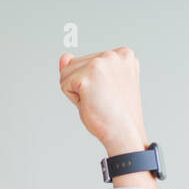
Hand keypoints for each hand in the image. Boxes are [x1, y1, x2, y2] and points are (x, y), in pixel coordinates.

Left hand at [59, 47, 157, 188]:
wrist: (124, 133)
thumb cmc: (115, 115)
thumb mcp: (99, 86)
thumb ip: (81, 68)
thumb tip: (64, 57)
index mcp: (123, 55)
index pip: (88, 62)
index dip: (91, 83)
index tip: (109, 95)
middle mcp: (114, 54)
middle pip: (75, 64)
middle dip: (81, 86)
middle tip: (102, 100)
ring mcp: (102, 62)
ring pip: (67, 72)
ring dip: (76, 92)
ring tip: (97, 101)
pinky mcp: (90, 73)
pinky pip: (64, 84)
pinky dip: (73, 99)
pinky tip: (91, 103)